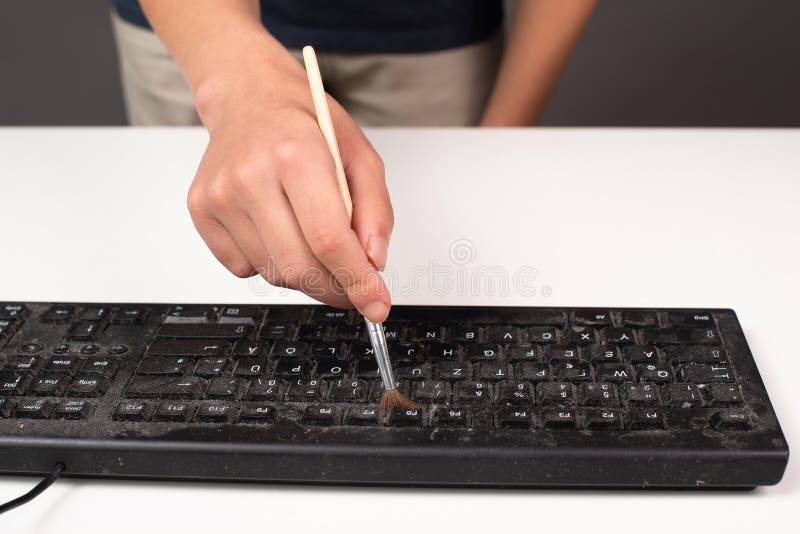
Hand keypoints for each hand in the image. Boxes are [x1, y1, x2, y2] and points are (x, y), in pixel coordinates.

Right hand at [187, 57, 392, 321]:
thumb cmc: (305, 122)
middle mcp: (250, 176)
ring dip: (305, 275)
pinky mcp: (200, 210)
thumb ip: (376, 210)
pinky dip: (271, 263)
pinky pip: (244, 267)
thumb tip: (373, 262)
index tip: (375, 304)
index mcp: (296, 154)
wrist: (247, 97)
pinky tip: (280, 232)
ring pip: (273, 273)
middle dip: (335, 288)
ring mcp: (220, 196)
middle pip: (299, 266)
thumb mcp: (359, 153)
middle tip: (354, 286)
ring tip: (315, 244)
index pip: (328, 240)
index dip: (357, 282)